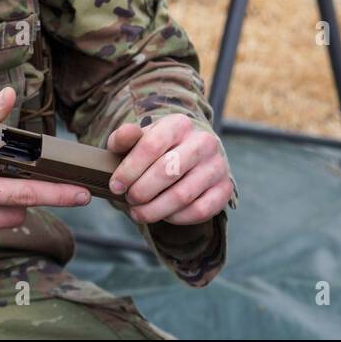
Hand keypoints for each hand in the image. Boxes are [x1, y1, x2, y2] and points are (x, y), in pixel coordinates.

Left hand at [106, 114, 232, 225]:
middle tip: (129, 200)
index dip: (129, 169)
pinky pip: (199, 210)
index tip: (116, 186)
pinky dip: (176, 218)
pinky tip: (163, 215)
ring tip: (139, 212)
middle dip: (141, 191)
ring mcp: (217, 165)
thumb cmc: (157, 150)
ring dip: (155, 209)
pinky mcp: (224, 189)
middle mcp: (203, 141)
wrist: (191, 157)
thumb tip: (124, 137)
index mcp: (179, 124)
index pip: (152, 145)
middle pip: (167, 171)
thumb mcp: (138, 140)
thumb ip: (124, 138)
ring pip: (182, 195)